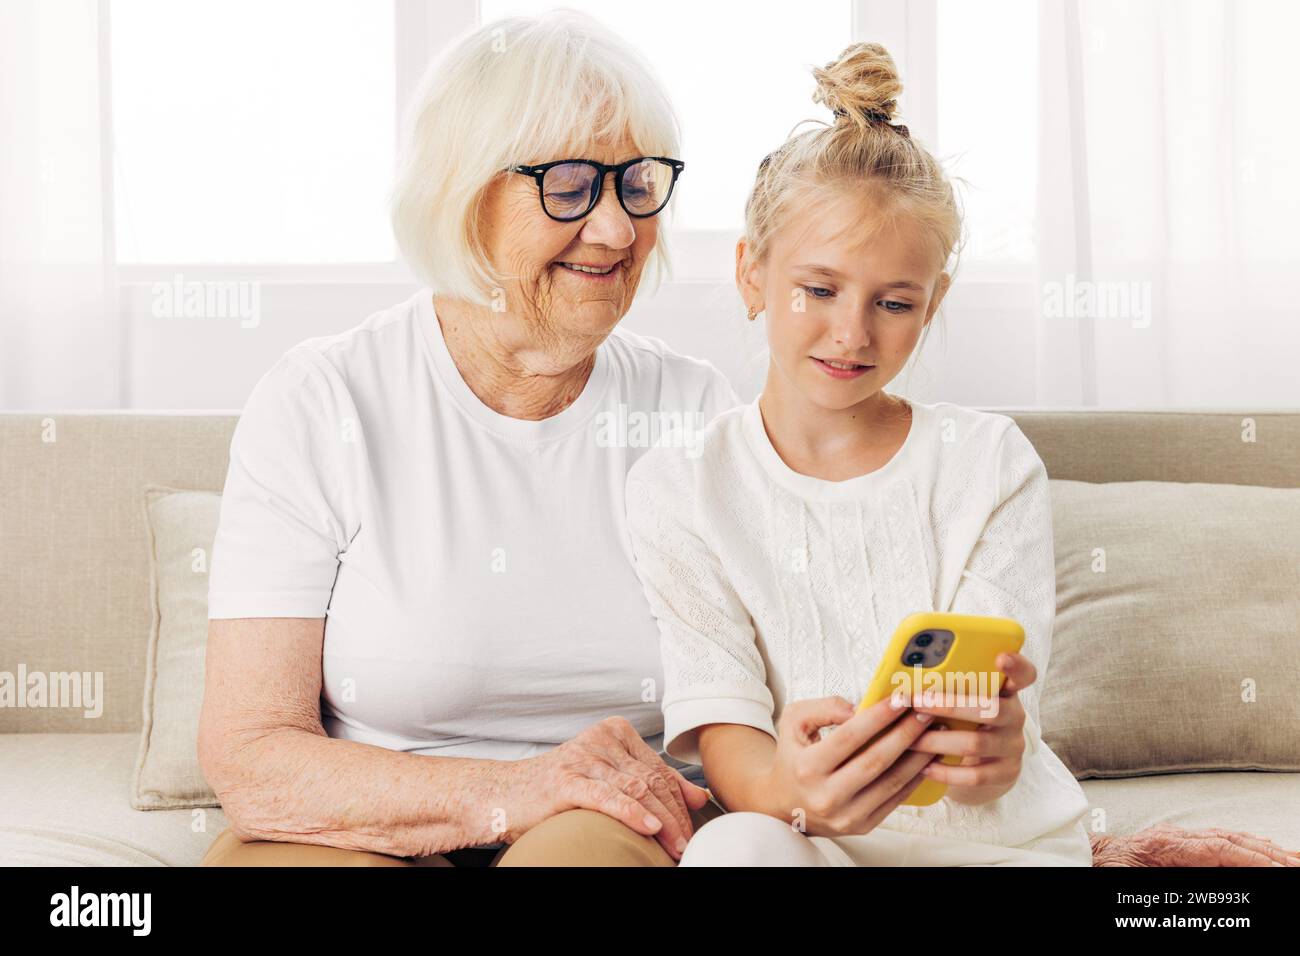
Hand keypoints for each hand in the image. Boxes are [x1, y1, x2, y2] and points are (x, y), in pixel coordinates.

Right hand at [502, 716, 708, 860]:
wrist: (506, 794)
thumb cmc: (560, 788)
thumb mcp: (610, 778)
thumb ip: (650, 782)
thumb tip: (699, 796)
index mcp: (615, 732)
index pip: (659, 769)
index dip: (680, 801)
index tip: (694, 827)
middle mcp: (601, 739)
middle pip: (650, 780)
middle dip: (675, 815)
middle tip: (688, 842)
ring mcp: (583, 757)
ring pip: (635, 789)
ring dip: (662, 821)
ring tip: (675, 846)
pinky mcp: (566, 781)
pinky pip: (607, 797)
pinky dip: (631, 814)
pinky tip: (649, 829)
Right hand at [763, 695, 938, 837]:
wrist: (786, 804)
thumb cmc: (793, 758)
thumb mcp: (794, 723)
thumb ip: (823, 708)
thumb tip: (858, 707)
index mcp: (806, 768)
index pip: (849, 737)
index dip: (878, 717)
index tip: (900, 700)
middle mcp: (826, 796)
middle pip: (876, 760)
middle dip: (906, 733)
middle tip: (926, 713)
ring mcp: (846, 815)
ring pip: (891, 782)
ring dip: (918, 755)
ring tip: (934, 733)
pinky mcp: (862, 826)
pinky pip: (895, 799)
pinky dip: (914, 777)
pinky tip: (925, 758)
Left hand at [906, 651, 1034, 804]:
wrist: (983, 767)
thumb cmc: (963, 722)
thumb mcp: (963, 701)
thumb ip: (948, 687)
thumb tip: (904, 679)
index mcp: (1006, 691)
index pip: (1023, 674)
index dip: (1016, 666)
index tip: (1001, 657)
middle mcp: (1015, 716)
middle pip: (991, 708)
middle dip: (949, 705)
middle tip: (917, 702)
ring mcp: (1013, 746)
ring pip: (976, 743)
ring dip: (938, 741)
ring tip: (909, 740)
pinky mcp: (1006, 773)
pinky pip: (976, 775)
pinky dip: (946, 771)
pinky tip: (924, 767)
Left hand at [1092, 823, 1299, 866]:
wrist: (1080, 858)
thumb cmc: (1104, 871)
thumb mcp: (1135, 881)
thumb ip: (1180, 882)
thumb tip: (1216, 862)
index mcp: (1165, 845)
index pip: (1219, 848)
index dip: (1253, 858)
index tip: (1281, 866)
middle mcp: (1174, 837)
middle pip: (1230, 841)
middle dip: (1268, 854)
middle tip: (1297, 863)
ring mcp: (1176, 838)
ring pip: (1227, 839)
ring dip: (1262, 849)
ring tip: (1290, 857)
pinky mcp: (1175, 844)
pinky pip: (1216, 843)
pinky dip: (1244, 847)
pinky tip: (1261, 850)